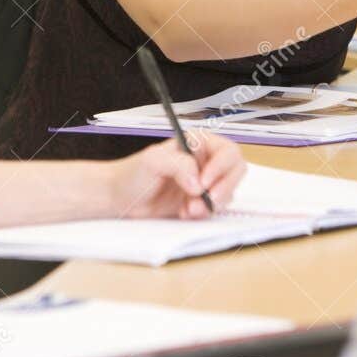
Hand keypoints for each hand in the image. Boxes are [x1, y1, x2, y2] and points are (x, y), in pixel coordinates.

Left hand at [109, 131, 246, 219]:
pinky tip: (185, 212)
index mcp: (198, 143)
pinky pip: (217, 207)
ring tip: (188, 209)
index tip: (203, 184)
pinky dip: (205, 213)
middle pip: (236, 170)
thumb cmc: (133, 174)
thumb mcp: (152, 162)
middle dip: (223, 188)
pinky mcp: (201, 201)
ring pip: (229, 191)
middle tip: (205, 201)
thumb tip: (198, 183)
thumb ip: (178, 165)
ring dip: (213, 203)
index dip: (221, 168)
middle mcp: (205, 161)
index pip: (227, 151)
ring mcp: (205, 182)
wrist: (120, 199)